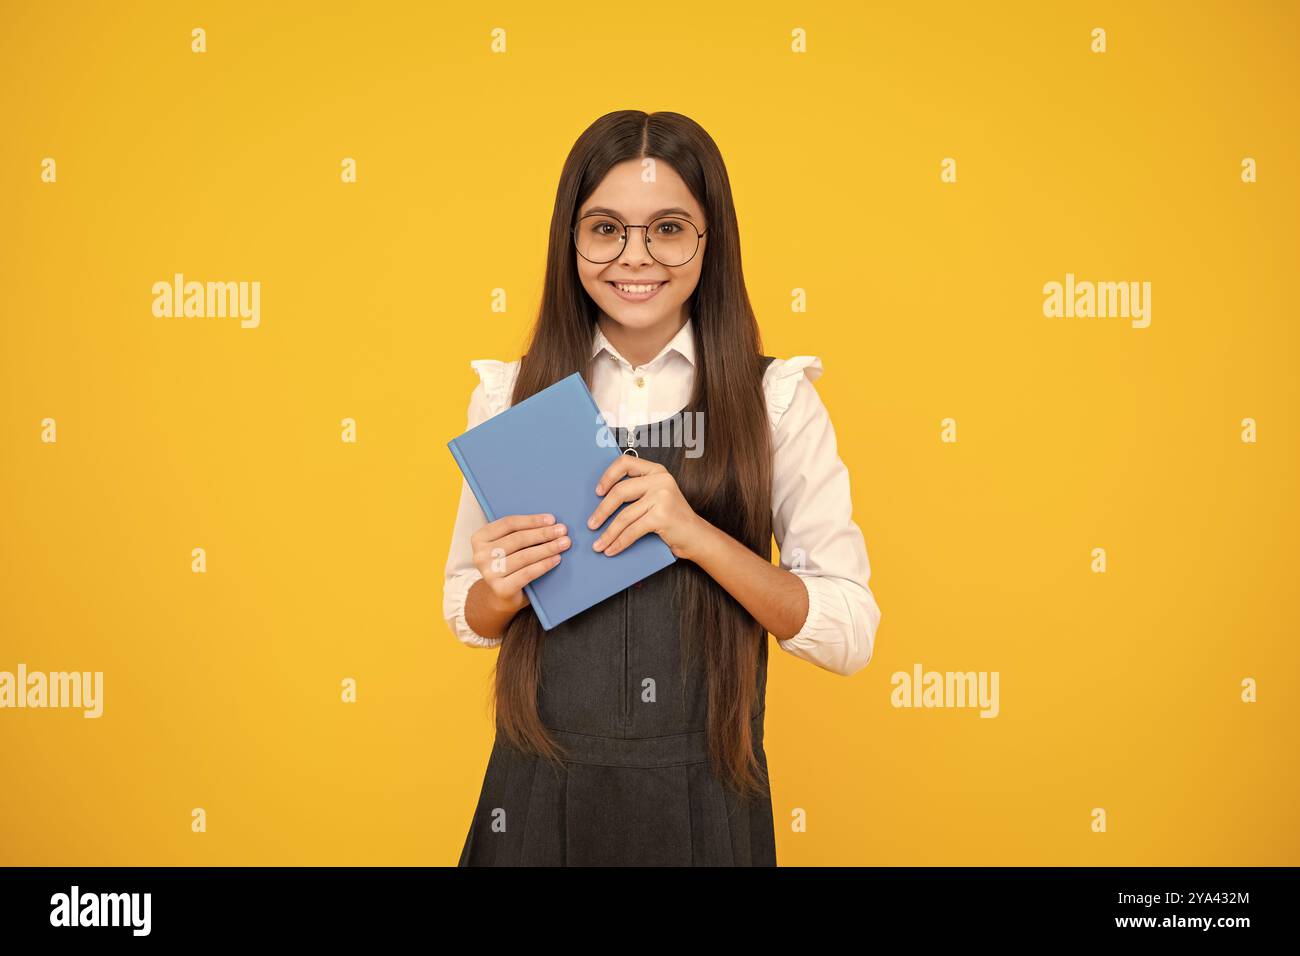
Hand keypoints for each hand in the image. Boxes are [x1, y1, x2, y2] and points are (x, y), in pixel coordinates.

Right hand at [470, 512, 570, 612]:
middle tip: (562, 530)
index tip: (551, 519)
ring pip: (524, 556)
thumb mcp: (508, 545)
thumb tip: (550, 522)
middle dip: (543, 533)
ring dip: (547, 548)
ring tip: (563, 543)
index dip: (532, 520)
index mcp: (480, 538)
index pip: (509, 523)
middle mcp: (480, 555)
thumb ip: (520, 533)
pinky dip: (544, 565)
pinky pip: (527, 573)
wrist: (501, 595)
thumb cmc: (509, 564)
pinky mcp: (500, 588)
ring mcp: (489, 573)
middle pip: (517, 539)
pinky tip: (556, 559)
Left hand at [587, 455, 710, 559]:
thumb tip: (601, 500)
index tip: (597, 492)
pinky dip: (619, 542)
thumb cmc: (672, 518)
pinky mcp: (661, 516)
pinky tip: (611, 549)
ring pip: (624, 515)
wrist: (696, 536)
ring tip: (598, 544)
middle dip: (602, 511)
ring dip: (608, 533)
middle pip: (620, 492)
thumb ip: (637, 490)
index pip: (625, 463)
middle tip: (591, 524)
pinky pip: (632, 530)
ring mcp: (662, 497)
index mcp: (656, 470)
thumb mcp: (656, 496)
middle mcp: (660, 480)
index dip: (608, 476)